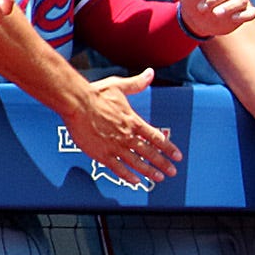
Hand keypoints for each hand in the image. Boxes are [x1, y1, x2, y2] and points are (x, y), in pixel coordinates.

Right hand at [63, 69, 181, 187]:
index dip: (168, 148)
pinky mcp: (101, 154)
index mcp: (133, 121)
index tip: (177, 155)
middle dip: (163, 163)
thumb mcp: (119, 86)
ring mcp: (115, 146)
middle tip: (172, 172)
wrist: (76, 103)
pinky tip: (135, 181)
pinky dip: (127, 176)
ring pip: (136, 163)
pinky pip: (117, 168)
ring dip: (149, 171)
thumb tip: (150, 73)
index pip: (156, 137)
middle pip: (149, 153)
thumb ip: (137, 83)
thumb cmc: (95, 94)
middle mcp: (127, 136)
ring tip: (159, 178)